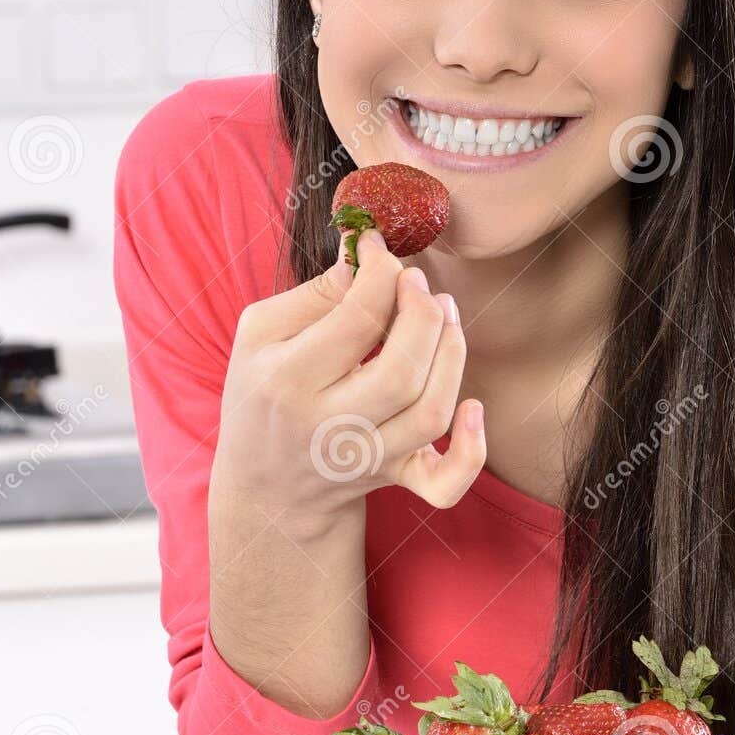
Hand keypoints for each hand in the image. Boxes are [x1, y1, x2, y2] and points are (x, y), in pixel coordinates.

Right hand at [211, 225, 484, 523]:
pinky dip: (471, 452)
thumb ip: (315, 295)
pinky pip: (444, 485)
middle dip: (423, 312)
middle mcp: (330, 426)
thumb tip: (366, 261)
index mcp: (289, 380)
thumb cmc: (262, 391)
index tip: (378, 249)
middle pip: (402, 370)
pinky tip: (474, 408)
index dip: (380, 271)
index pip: (356, 319)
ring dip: (452, 354)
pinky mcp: (394, 477)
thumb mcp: (260, 335)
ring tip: (445, 313)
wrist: (264, 485)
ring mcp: (366, 457)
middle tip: (417, 281)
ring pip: (430, 412)